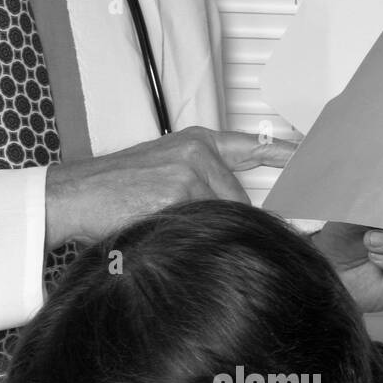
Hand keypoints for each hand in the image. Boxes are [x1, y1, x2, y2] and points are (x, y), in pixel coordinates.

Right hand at [45, 126, 299, 247]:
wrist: (71, 195)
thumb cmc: (111, 192)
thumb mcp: (161, 175)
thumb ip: (199, 185)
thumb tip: (233, 214)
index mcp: (196, 142)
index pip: (253, 146)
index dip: (285, 154)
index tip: (310, 157)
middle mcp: (198, 151)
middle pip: (238, 201)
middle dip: (224, 226)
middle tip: (194, 234)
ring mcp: (190, 170)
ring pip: (221, 219)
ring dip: (199, 235)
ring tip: (158, 228)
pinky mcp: (180, 191)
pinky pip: (201, 227)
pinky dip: (185, 239)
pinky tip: (156, 232)